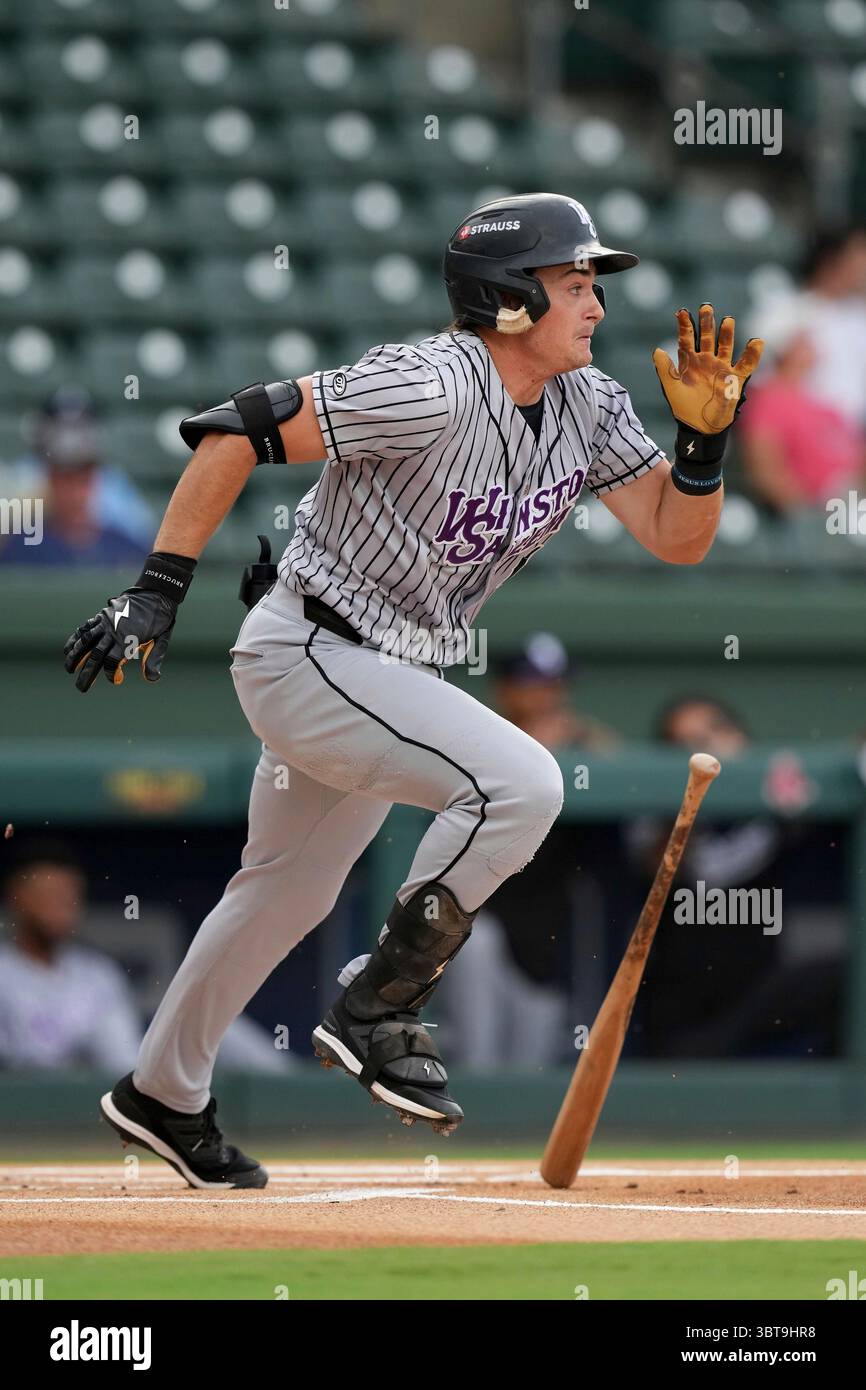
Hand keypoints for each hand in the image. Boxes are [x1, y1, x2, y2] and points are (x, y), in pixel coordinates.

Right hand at [63, 589, 177, 692]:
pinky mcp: (102, 616)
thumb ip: (153, 658)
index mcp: (128, 639)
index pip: (112, 662)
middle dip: (87, 674)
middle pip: (96, 656)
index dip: (112, 674)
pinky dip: (75, 639)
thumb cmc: (161, 619)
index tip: (116, 680)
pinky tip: (68, 649)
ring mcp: (105, 622)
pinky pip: (85, 628)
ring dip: (74, 656)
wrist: (156, 592)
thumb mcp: (162, 639)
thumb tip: (151, 679)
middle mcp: (113, 632)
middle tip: (80, 688)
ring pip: (85, 641)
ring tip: (68, 669)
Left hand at [652, 303, 763, 434]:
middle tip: (706, 306)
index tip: (681, 312)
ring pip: (725, 346)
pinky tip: (756, 341)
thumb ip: (665, 369)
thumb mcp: (672, 388)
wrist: (701, 428)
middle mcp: (706, 361)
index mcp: (689, 362)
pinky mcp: (735, 379)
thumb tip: (657, 350)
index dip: (684, 325)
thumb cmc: (684, 408)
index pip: (686, 339)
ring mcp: (721, 368)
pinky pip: (746, 364)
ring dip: (726, 334)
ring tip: (727, 320)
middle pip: (707, 337)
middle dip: (707, 322)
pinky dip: (752, 354)